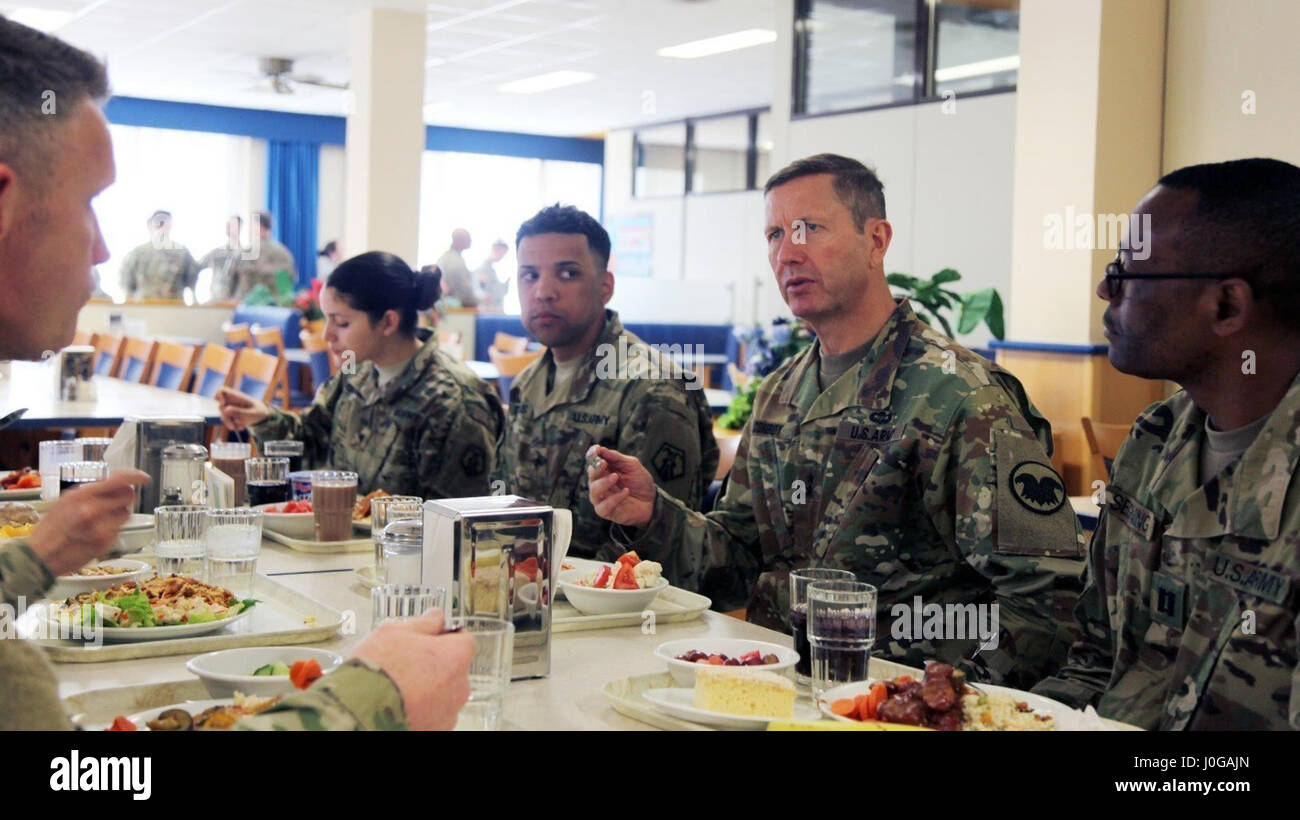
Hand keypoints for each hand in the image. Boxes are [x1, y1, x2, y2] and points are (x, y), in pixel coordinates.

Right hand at [25, 470, 149, 575]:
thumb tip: (118, 485)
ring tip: (101, 521)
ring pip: (127, 514)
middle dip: (124, 498)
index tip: (144, 478)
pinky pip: (120, 531)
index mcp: (81, 495)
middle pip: (128, 496)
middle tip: (113, 504)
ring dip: (119, 515)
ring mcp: (101, 528)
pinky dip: (113, 531)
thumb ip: (92, 492)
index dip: (135, 476)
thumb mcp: (67, 501)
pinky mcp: (105, 543)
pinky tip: (96, 534)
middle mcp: (93, 510)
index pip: (119, 480)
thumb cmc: (51, 528)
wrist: (38, 556)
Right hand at [215, 386, 270, 430]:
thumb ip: (239, 411)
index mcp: (237, 396)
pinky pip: (227, 421)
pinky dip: (233, 425)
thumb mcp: (251, 413)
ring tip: (241, 427)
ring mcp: (231, 408)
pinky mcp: (231, 415)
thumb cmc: (259, 411)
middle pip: (221, 407)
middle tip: (233, 426)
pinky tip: (242, 427)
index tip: (223, 404)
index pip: (222, 390)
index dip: (219, 396)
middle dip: (226, 418)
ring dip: (230, 423)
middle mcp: (232, 401)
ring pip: (223, 415)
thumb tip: (225, 410)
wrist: (263, 416)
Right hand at [350, 609, 474, 730]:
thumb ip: (422, 623)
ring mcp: (448, 713)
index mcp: (454, 657)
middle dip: (435, 665)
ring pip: (443, 694)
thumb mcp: (393, 632)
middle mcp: (459, 687)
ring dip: (428, 689)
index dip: (446, 637)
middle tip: (407, 664)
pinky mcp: (435, 730)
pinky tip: (399, 704)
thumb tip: (436, 617)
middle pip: (453, 669)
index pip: (464, 640)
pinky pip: (433, 715)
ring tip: (399, 688)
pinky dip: (421, 710)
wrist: (359, 712)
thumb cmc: (377, 670)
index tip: (431, 637)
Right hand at [586, 445, 655, 528]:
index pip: (592, 461)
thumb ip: (616, 457)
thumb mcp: (632, 465)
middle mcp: (599, 483)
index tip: (596, 450)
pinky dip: (614, 499)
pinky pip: (603, 506)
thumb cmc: (640, 482)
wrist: (652, 501)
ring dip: (604, 483)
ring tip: (616, 477)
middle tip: (604, 463)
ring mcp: (602, 498)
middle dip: (596, 469)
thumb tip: (601, 449)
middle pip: (591, 475)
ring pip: (594, 491)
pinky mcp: (606, 511)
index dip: (592, 455)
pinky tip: (625, 492)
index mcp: (604, 470)